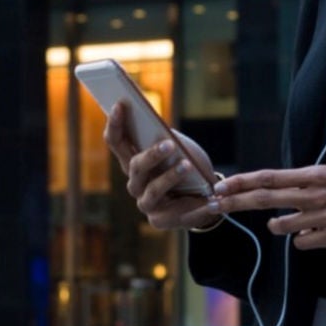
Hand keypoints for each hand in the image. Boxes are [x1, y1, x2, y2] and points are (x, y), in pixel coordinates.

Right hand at [104, 102, 222, 231]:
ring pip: (153, 189)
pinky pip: (178, 212)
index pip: (116, 142)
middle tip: (169, 144)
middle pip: (135, 166)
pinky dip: (196, 205)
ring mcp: (146, 203)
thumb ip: (166, 137)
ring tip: (188, 166)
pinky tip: (210, 199)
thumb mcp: (179, 147)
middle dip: (152, 155)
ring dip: (171, 177)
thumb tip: (157, 123)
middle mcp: (135, 182)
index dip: (115, 124)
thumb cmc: (187, 166)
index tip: (120, 104)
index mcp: (133, 161)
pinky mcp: (160, 221)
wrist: (204, 197)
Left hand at [212, 165, 325, 249]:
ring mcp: (322, 218)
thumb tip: (294, 186)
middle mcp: (315, 195)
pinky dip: (302, 239)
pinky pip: (303, 242)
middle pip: (265, 199)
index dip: (243, 182)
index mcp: (316, 174)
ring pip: (281, 226)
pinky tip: (312, 233)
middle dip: (236, 202)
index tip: (222, 185)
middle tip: (216, 205)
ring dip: (276, 225)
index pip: (270, 178)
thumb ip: (315, 179)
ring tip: (280, 222)